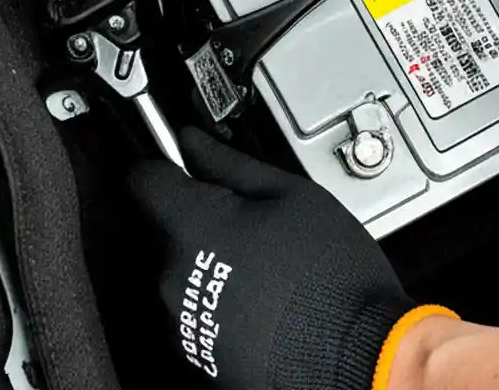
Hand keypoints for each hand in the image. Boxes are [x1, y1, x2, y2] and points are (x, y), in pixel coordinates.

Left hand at [128, 129, 451, 389]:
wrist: (355, 356)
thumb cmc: (331, 278)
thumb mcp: (292, 196)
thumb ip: (229, 164)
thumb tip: (193, 142)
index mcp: (193, 225)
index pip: (144, 180)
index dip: (166, 169)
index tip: (187, 170)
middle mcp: (174, 274)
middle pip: (169, 230)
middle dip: (204, 222)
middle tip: (256, 228)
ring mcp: (182, 319)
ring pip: (184, 273)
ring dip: (213, 266)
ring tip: (268, 273)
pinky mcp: (197, 354)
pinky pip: (198, 314)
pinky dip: (223, 306)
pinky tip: (265, 306)